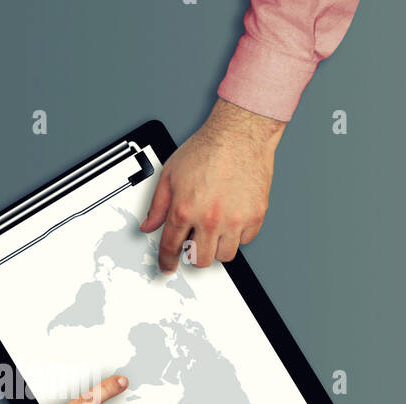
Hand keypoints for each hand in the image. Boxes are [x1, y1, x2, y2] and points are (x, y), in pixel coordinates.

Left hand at [141, 98, 284, 271]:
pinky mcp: (255, 217)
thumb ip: (158, 204)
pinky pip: (245, 240)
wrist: (239, 135)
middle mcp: (210, 218)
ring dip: (217, 247)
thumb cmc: (208, 148)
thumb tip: (149, 225)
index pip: (171, 246)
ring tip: (215, 229)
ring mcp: (235, 220)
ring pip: (225, 255)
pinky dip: (238, 234)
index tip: (168, 267)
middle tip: (195, 245)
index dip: (167, 261)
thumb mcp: (171, 174)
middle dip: (194, 256)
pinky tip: (232, 218)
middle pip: (200, 260)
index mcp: (185, 208)